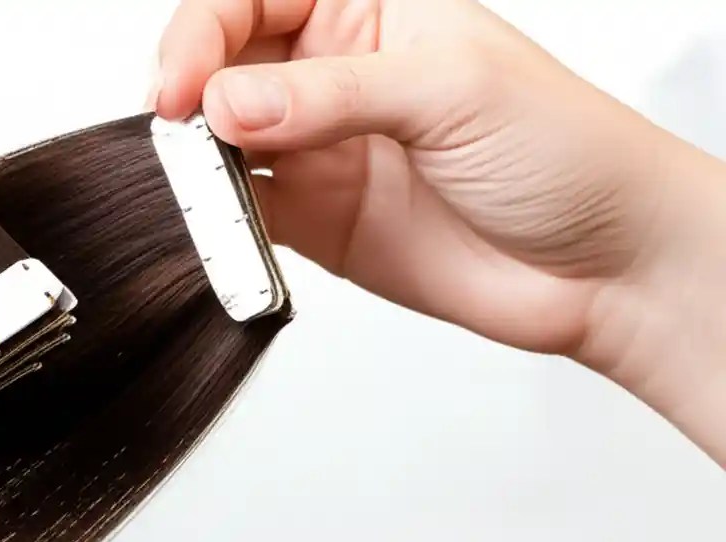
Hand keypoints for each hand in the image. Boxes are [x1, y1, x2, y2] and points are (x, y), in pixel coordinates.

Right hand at [151, 0, 679, 355]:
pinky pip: (244, 214)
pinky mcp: (317, 223)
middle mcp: (336, 73)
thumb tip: (228, 102)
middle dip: (190, 93)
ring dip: (200, 161)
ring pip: (224, 140)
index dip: (203, 30)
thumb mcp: (450, 90)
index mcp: (370, 9)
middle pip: (223, 63)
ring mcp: (321, 149)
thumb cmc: (566, 151)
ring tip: (202, 186)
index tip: (185, 83)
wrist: (607, 268)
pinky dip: (220, 222)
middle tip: (182, 134)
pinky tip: (225, 227)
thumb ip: (332, 94)